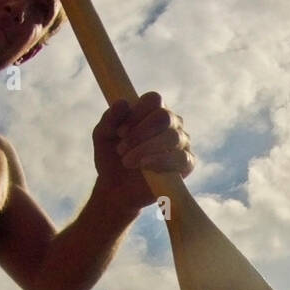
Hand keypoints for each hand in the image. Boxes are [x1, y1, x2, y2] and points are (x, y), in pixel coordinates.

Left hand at [92, 92, 194, 214]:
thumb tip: (123, 103)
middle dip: (141, 133)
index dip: (137, 113)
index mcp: (153, 110)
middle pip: (165, 116)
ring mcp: (182, 143)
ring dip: (146, 148)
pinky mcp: (186, 164)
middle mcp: (172, 124)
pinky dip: (162, 161)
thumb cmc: (112, 158)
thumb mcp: (102, 136)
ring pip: (173, 137)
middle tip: (121, 149)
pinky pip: (182, 158)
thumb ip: (110, 119)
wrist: (118, 189)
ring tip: (128, 162)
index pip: (154, 100)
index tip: (120, 132)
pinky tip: (145, 167)